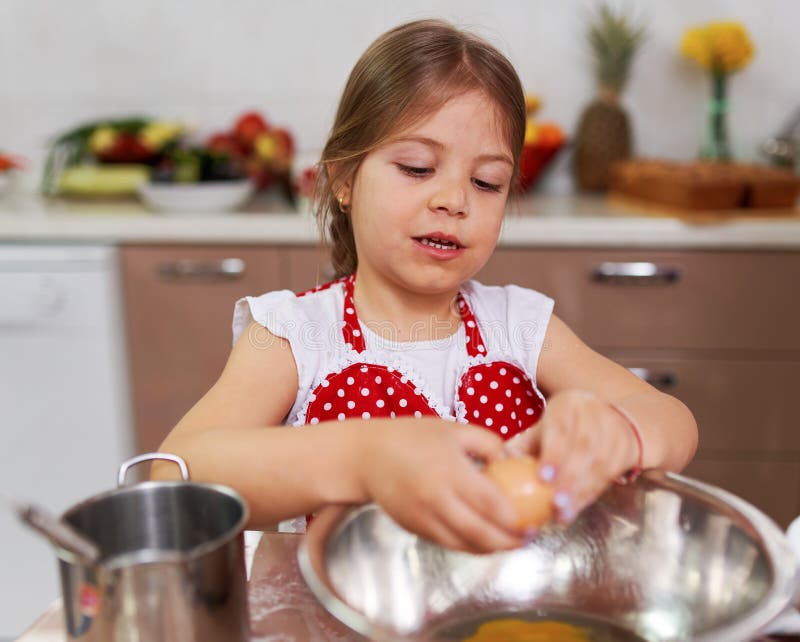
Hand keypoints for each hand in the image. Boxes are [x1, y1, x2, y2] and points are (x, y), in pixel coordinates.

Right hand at [356, 418, 524, 552]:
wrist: (366, 456)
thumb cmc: (411, 437)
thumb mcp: (454, 429)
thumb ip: (489, 443)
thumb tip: (517, 459)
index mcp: (449, 471)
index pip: (490, 503)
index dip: (516, 519)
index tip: (534, 520)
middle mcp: (436, 499)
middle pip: (481, 533)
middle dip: (510, 542)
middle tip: (530, 537)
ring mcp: (424, 518)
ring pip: (466, 546)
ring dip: (493, 548)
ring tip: (512, 541)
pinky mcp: (415, 529)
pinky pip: (449, 544)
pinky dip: (471, 546)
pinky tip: (485, 538)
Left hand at [507, 390, 639, 523]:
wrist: (612, 422)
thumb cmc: (565, 429)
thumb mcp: (544, 429)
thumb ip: (522, 445)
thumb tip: (494, 463)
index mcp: (567, 404)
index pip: (561, 428)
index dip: (554, 453)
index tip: (543, 477)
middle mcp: (593, 411)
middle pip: (583, 448)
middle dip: (569, 478)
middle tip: (554, 503)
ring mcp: (614, 428)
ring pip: (599, 464)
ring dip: (580, 491)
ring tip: (563, 513)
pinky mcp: (626, 447)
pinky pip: (608, 475)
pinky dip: (590, 494)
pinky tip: (576, 509)